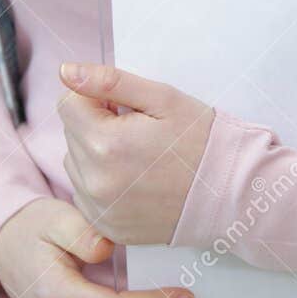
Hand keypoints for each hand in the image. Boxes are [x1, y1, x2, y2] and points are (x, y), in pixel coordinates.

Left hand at [58, 62, 214, 245]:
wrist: (230, 193)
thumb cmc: (201, 141)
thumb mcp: (162, 98)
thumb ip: (109, 81)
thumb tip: (66, 71)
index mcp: (104, 143)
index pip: (68, 103)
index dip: (97, 97)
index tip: (126, 106)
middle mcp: (94, 181)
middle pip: (71, 133)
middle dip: (97, 124)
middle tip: (139, 130)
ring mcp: (99, 208)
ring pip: (76, 164)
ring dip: (97, 154)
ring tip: (139, 156)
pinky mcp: (106, 226)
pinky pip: (86, 194)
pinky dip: (103, 182)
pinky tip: (135, 179)